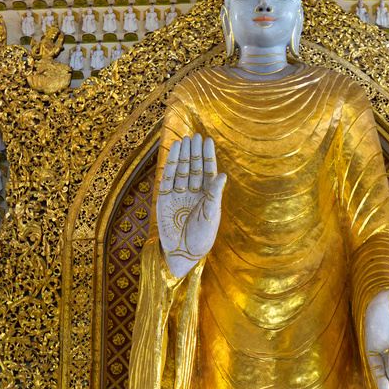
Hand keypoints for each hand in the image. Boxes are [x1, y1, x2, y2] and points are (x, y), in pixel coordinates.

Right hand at [156, 133, 226, 277]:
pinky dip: (171, 163)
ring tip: (185, 139)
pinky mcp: (164, 198)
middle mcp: (193, 193)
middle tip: (195, 135)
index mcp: (208, 196)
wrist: (182, 253)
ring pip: (182, 170)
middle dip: (195, 152)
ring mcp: (178, 194)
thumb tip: (223, 175)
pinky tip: (174, 150)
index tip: (207, 140)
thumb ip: (214, 195)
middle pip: (194, 167)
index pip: (208, 171)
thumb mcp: (210, 216)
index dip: (208, 156)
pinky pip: (168, 177)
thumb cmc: (201, 238)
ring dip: (184, 155)